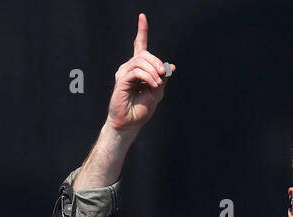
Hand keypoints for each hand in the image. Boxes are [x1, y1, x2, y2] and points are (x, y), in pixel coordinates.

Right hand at [107, 12, 173, 133]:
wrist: (131, 123)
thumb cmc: (141, 109)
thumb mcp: (157, 91)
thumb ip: (162, 78)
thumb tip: (171, 67)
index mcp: (138, 69)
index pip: (139, 46)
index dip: (141, 31)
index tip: (142, 17)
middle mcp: (129, 68)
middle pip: (144, 54)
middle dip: (156, 61)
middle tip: (163, 73)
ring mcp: (123, 73)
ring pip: (140, 61)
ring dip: (153, 71)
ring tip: (157, 83)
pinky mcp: (121, 80)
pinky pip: (137, 71)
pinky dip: (148, 77)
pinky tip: (153, 85)